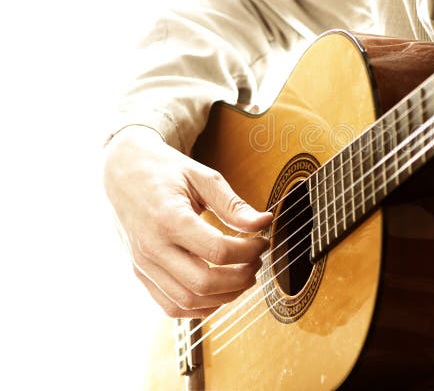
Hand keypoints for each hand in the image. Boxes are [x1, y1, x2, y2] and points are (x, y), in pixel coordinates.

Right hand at [103, 126, 272, 316]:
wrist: (123, 172)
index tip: (262, 242)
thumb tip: (264, 222)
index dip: (249, 252)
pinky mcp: (141, 273)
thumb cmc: (165, 171)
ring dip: (224, 296)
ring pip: (188, 301)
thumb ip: (233, 205)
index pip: (218, 251)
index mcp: (168, 219)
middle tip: (256, 263)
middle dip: (240, 278)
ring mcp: (143, 265)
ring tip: (243, 276)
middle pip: (203, 283)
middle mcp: (152, 248)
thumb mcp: (203, 178)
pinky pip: (171, 306)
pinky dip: (200, 307)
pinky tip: (219, 290)